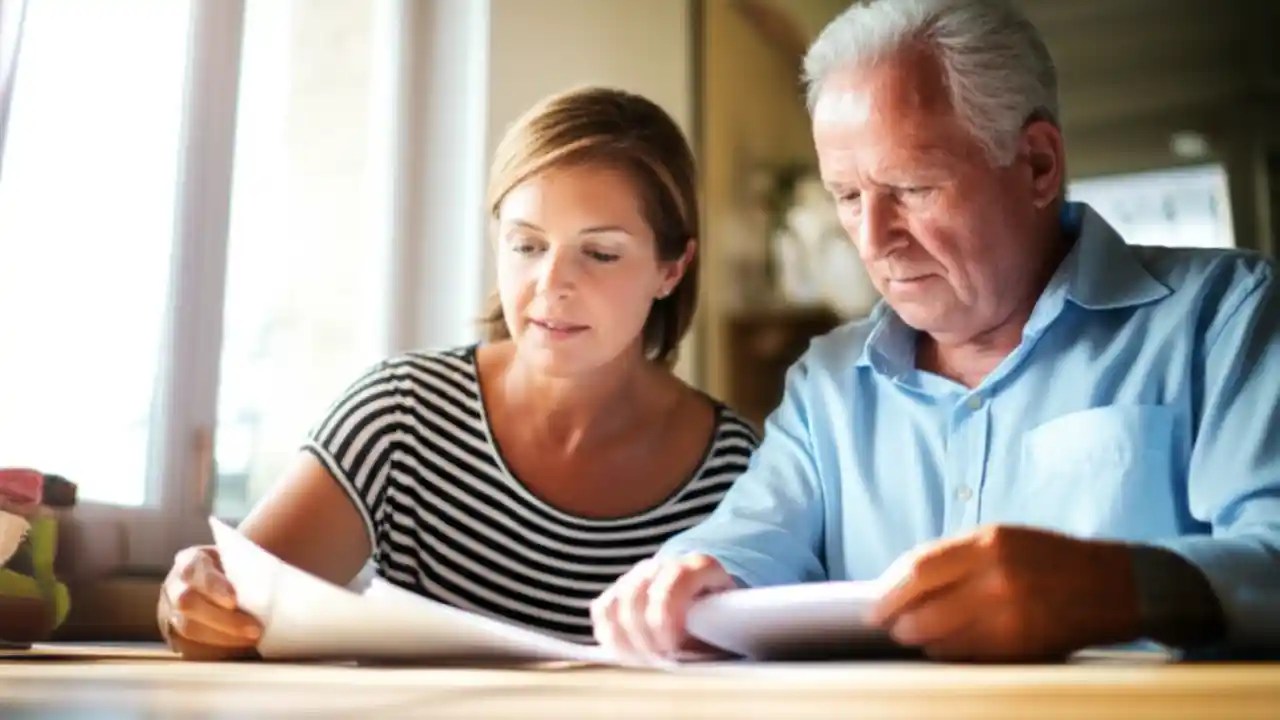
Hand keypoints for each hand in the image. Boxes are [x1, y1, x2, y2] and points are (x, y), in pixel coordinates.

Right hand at [158, 545, 261, 660]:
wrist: (228, 583)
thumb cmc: (238, 572)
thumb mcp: (240, 562)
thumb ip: (248, 573)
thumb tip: (272, 590)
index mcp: (190, 560)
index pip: (194, 570)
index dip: (213, 586)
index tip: (234, 600)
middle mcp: (174, 585)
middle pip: (188, 602)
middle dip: (222, 618)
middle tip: (254, 628)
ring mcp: (170, 610)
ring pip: (187, 627)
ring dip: (223, 637)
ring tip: (252, 640)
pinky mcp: (175, 633)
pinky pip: (189, 645)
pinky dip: (216, 648)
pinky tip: (239, 647)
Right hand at [591, 554, 737, 662]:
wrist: (710, 596)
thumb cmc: (721, 617)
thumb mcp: (725, 622)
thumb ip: (707, 632)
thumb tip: (685, 651)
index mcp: (697, 566)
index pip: (669, 589)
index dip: (664, 622)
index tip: (671, 650)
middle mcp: (663, 564)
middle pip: (636, 600)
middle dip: (643, 638)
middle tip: (659, 662)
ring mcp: (639, 574)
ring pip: (615, 605)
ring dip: (625, 641)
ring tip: (645, 662)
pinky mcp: (620, 588)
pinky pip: (601, 609)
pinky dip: (609, 635)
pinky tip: (627, 654)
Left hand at [868, 525, 1139, 661]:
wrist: (1115, 586)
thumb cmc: (1050, 559)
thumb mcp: (1003, 539)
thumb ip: (954, 558)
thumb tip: (903, 583)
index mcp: (989, 543)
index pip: (918, 570)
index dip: (888, 592)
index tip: (874, 607)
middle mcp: (997, 578)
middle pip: (924, 610)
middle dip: (900, 623)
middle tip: (890, 626)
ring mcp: (1010, 616)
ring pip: (943, 639)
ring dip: (922, 642)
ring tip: (917, 636)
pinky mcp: (1022, 647)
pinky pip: (969, 656)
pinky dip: (949, 654)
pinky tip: (946, 648)